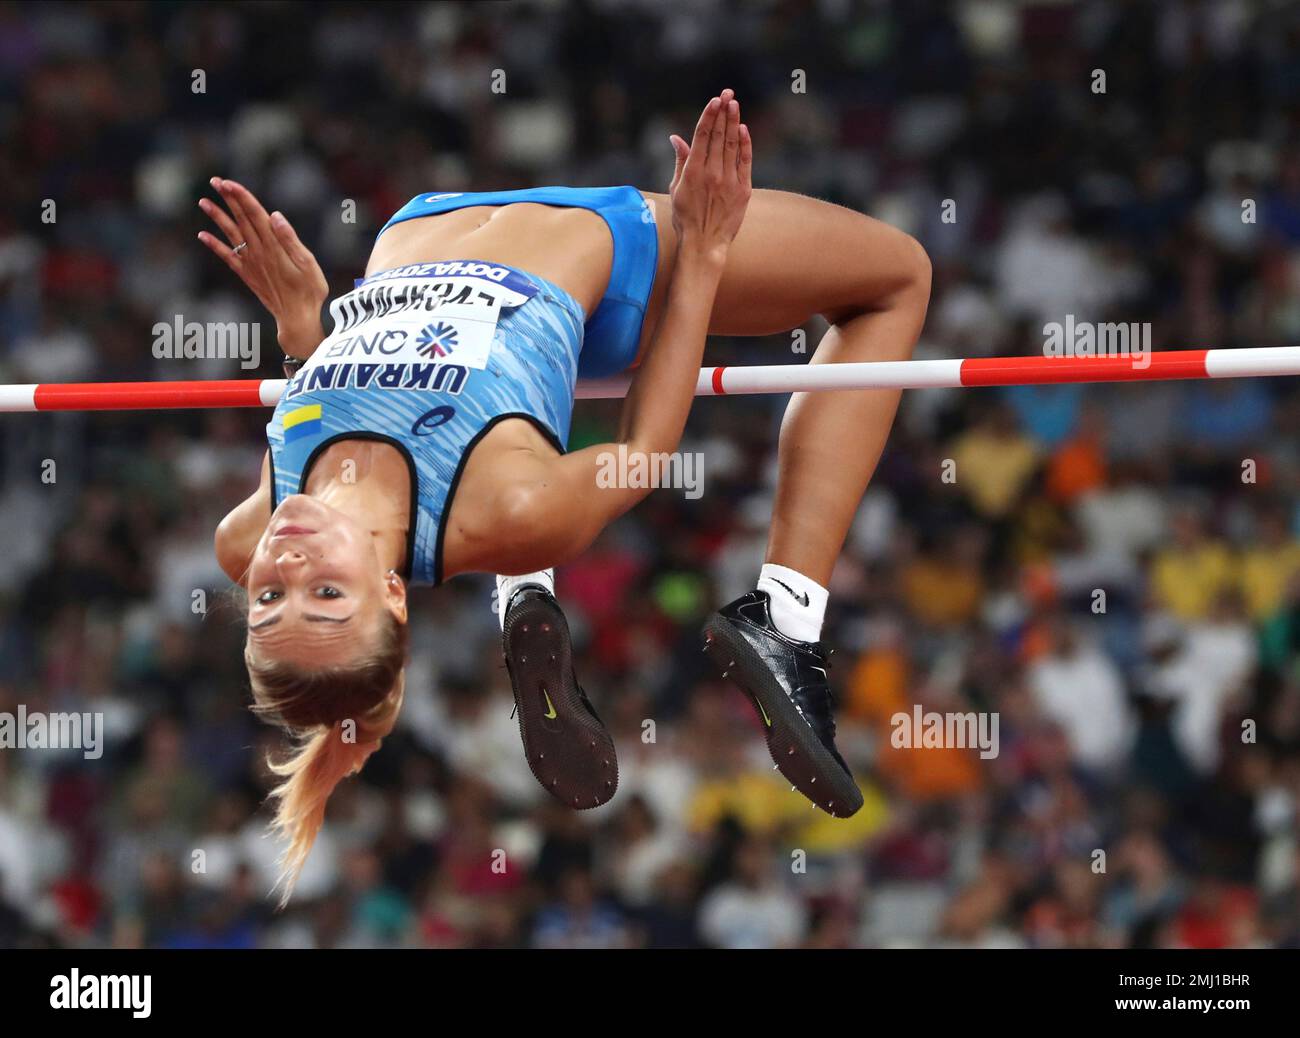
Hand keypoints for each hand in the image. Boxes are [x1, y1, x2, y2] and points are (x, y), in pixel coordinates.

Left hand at [197, 178, 328, 356]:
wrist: (297, 318)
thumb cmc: (309, 291)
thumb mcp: (308, 263)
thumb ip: (290, 238)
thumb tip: (274, 215)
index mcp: (274, 246)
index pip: (255, 215)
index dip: (241, 197)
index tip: (229, 182)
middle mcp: (259, 252)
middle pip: (241, 219)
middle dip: (229, 199)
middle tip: (215, 181)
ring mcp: (250, 263)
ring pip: (231, 234)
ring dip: (217, 217)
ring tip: (203, 201)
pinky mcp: (247, 274)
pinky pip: (227, 257)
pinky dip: (215, 246)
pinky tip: (202, 235)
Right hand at [668, 88, 751, 260]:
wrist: (704, 244)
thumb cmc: (686, 218)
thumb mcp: (676, 188)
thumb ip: (680, 161)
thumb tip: (676, 137)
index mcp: (693, 172)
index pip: (702, 136)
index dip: (709, 116)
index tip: (715, 100)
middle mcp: (712, 174)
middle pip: (719, 136)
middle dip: (723, 112)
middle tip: (727, 93)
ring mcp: (729, 181)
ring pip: (732, 145)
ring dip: (734, 122)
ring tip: (735, 103)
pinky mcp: (743, 190)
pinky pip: (745, 162)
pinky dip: (745, 144)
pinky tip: (743, 129)